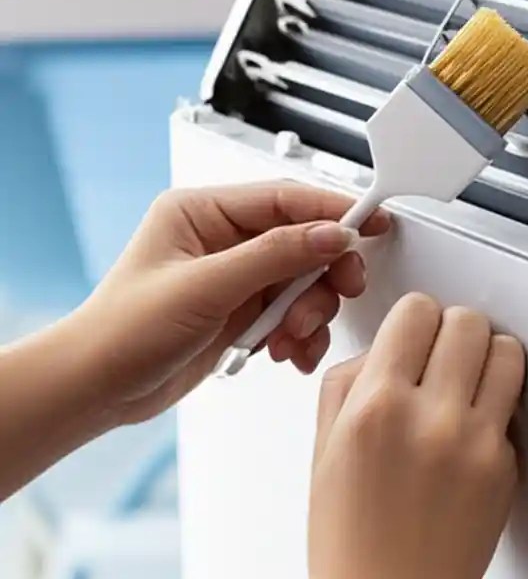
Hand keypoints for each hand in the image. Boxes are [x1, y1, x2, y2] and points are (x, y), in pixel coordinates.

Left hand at [73, 182, 392, 425]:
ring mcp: (234, 277)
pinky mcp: (242, 313)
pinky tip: (286, 352)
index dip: (333, 210)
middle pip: (303, 241)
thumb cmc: (122, 332)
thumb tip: (329, 234)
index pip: (285, 199)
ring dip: (309, 312)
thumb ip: (274, 256)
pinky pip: (292, 314)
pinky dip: (299, 335)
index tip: (371, 223)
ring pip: (303, 282)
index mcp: (203, 212)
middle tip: (340, 292)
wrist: (95, 390)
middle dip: (323, 274)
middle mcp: (222, 240)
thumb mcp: (205, 287)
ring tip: (290, 337)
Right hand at [309, 294, 525, 578]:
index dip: (415, 318)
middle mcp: (429, 418)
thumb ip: (350, 383)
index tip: (414, 332)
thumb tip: (387, 343)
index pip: (417, 311)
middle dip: (453, 331)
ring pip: (506, 351)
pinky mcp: (505, 466)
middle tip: (443, 353)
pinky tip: (471, 427)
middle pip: (467, 322)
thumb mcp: (324, 449)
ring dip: (487, 356)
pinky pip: (512, 405)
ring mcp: (475, 442)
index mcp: (376, 407)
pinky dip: (496, 406)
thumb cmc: (351, 536)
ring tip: (470, 377)